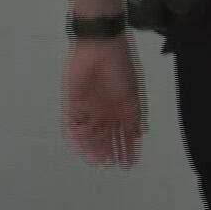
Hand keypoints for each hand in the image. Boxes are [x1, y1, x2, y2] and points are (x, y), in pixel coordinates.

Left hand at [62, 37, 144, 167]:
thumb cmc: (121, 65)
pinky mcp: (72, 101)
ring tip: (94, 159)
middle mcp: (106, 107)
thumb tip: (140, 135)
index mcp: (122, 103)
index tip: (128, 163)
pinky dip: (73, 135)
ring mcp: (88, 105)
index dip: (127, 147)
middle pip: (106, 134)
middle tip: (108, 164)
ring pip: (89, 131)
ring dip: (92, 146)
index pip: (125, 131)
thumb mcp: (133, 92)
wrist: (99, 46)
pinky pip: (70, 122)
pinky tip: (77, 146)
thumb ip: (134, 115)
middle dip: (108, 149)